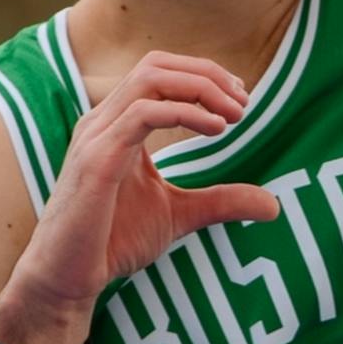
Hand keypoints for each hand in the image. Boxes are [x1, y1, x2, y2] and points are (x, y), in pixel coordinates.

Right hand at [0, 52, 277, 343]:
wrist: (68, 278)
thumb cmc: (112, 242)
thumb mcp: (179, 214)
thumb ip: (221, 201)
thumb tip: (274, 205)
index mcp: (118, 124)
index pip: (161, 72)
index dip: (204, 76)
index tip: (241, 101)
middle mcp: (103, 121)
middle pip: (157, 65)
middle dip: (207, 75)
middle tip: (243, 103)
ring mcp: (96, 136)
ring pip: (149, 80)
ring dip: (200, 89)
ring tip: (234, 115)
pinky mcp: (96, 160)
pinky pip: (142, 115)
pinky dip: (184, 114)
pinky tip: (215, 130)